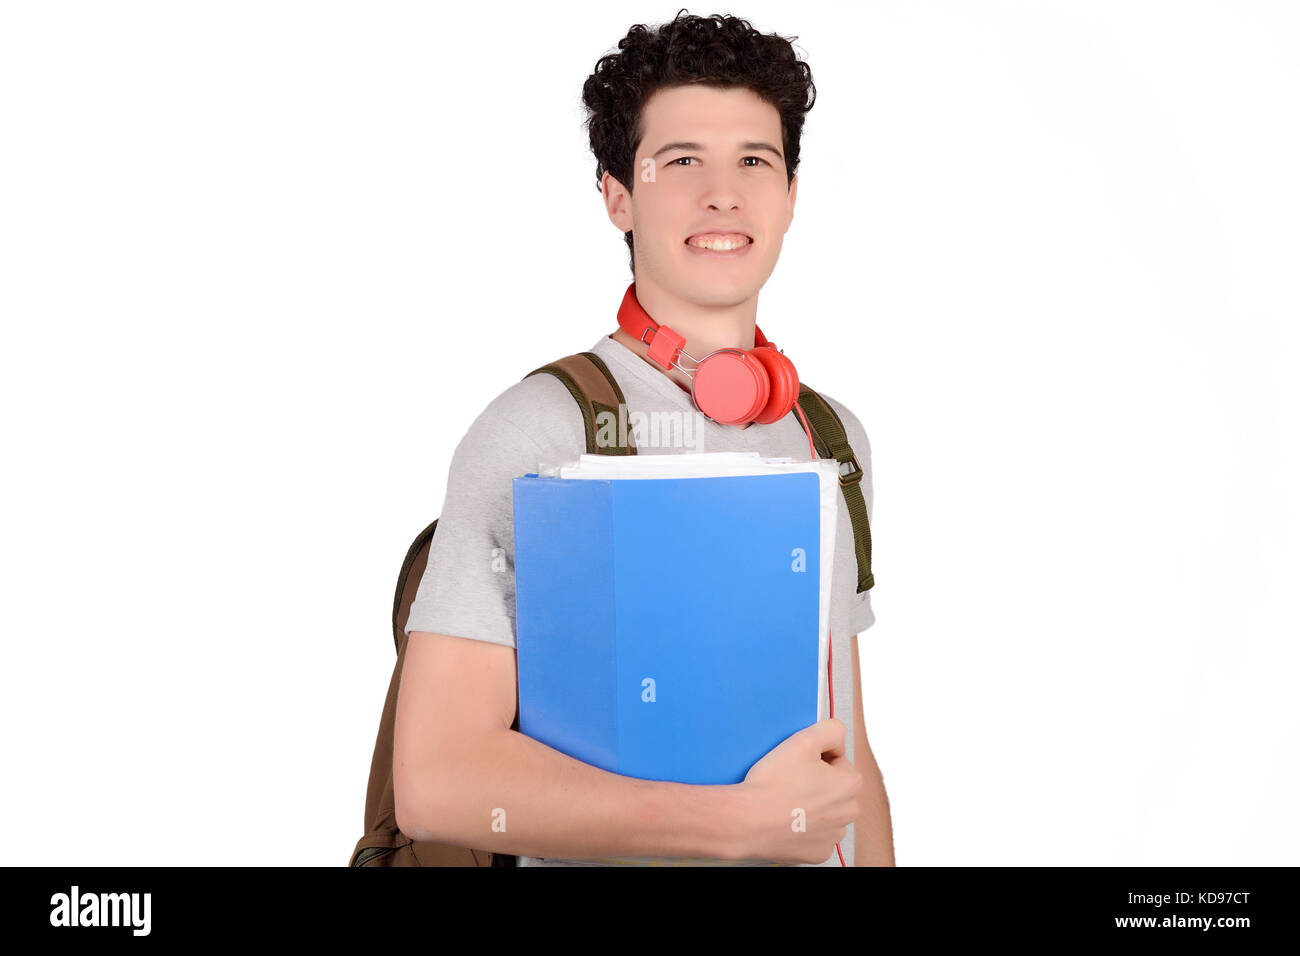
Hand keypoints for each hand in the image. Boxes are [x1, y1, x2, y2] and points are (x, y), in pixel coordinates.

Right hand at [729, 717, 862, 863]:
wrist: (748, 820)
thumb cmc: (773, 783)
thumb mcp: (803, 740)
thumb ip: (831, 730)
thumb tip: (838, 740)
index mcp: (850, 784)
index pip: (838, 762)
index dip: (817, 759)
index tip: (799, 765)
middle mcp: (848, 812)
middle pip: (835, 789)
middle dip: (818, 783)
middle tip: (791, 781)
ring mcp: (833, 835)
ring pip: (827, 813)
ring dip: (813, 807)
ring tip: (787, 802)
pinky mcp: (818, 853)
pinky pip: (816, 835)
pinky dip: (804, 828)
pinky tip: (787, 820)